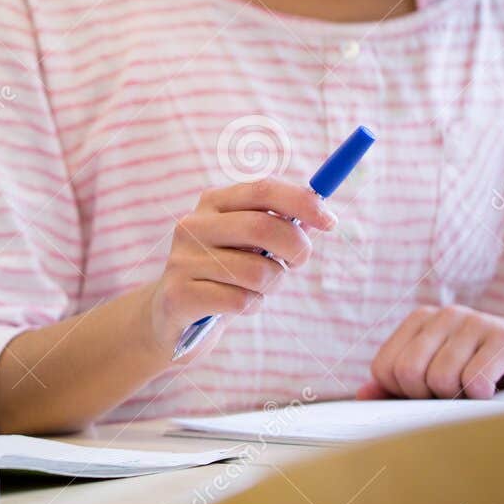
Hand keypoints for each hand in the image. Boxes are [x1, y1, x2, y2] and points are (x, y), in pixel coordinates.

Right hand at [148, 178, 338, 357]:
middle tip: (297, 263)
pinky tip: (235, 305)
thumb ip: (280, 225)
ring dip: (271, 286)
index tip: (331, 221)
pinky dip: (251, 306)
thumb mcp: (249, 243)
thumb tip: (321, 215)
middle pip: (263, 227)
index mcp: (213, 203)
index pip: (263, 190)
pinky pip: (241, 301)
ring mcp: (182, 260)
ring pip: (257, 272)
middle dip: (295, 249)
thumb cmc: (223, 272)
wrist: (171, 313)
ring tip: (255, 288)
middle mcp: (193, 225)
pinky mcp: (179, 294)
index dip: (302, 202)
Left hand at [357, 305, 503, 399]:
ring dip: (461, 399)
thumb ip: (401, 384)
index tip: (432, 395)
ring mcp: (475, 323)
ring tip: (480, 389)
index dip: (403, 395)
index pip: (384, 368)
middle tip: (457, 396)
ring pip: (441, 380)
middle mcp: (444, 315)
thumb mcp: (443, 374)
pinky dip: (484, 396)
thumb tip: (362, 394)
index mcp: (420, 321)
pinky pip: (475, 381)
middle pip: (407, 374)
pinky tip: (497, 389)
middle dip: (429, 398)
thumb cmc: (492, 371)